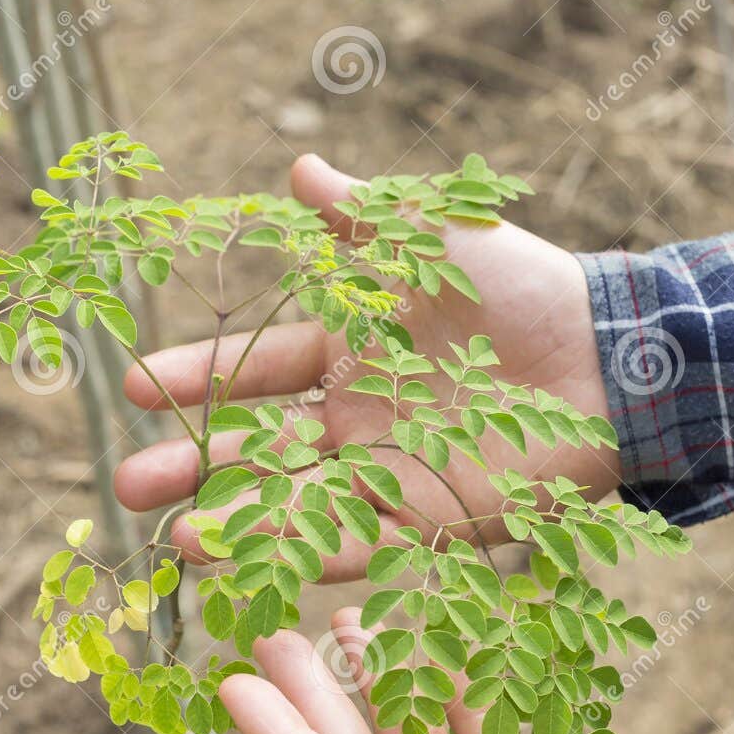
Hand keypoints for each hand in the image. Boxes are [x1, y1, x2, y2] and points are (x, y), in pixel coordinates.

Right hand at [113, 154, 619, 577]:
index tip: (132, 385)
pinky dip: (304, 555)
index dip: (194, 375)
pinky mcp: (430, 523)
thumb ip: (364, 219)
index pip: (255, 367)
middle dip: (189, 465)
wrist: (608, 359)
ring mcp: (389, 475)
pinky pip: (358, 545)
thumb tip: (297, 169)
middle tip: (124, 485)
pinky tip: (248, 564)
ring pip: (295, 504)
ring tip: (173, 539)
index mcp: (350, 351)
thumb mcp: (435, 240)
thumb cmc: (525, 289)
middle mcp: (357, 418)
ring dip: (234, 522)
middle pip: (257, 448)